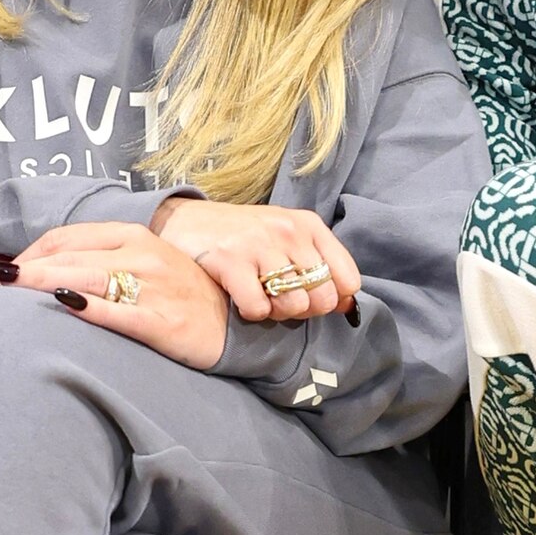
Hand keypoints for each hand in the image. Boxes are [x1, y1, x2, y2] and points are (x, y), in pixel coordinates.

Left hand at [6, 222, 228, 368]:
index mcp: (135, 235)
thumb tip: (40, 266)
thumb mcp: (144, 261)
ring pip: (86, 279)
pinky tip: (61, 306)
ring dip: (40, 285)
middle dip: (23, 271)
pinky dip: (88, 308)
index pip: (67, 237)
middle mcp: (143, 255)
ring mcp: (154, 287)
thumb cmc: (178, 291)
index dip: (28, 252)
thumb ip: (100, 257)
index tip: (2, 270)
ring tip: (4, 296)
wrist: (229, 319)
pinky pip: (119, 312)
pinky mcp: (163, 322)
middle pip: (70, 257)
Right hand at [150, 197, 360, 323]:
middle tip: (281, 299)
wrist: (187, 221)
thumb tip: (347, 305)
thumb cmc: (245, 235)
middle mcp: (290, 231)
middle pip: (322, 296)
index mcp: (309, 225)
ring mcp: (261, 245)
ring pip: (294, 305)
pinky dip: (252, 312)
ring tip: (261, 296)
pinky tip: (241, 297)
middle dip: (305, 309)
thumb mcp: (288, 238)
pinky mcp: (231, 261)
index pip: (348, 279)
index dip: (332, 298)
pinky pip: (259, 309)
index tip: (311, 296)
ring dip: (277, 312)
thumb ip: (320, 265)